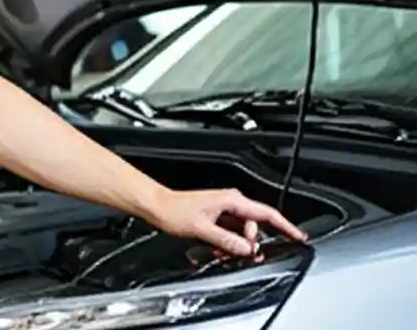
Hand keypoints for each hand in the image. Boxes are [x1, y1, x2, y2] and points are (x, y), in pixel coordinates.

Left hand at [148, 187, 307, 255]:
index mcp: (232, 200)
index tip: (299, 236)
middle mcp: (230, 203)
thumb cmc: (174, 210)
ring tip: (223, 252)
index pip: (267, 214)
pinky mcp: (216, 217)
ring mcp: (224, 210)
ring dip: (236, 245)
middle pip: (254, 227)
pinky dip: (228, 243)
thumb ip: (227, 240)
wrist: (157, 206)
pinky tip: (218, 249)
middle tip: (242, 255)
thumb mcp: (202, 229)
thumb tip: (247, 249)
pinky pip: (231, 232)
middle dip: (250, 244)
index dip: (286, 226)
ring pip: (242, 232)